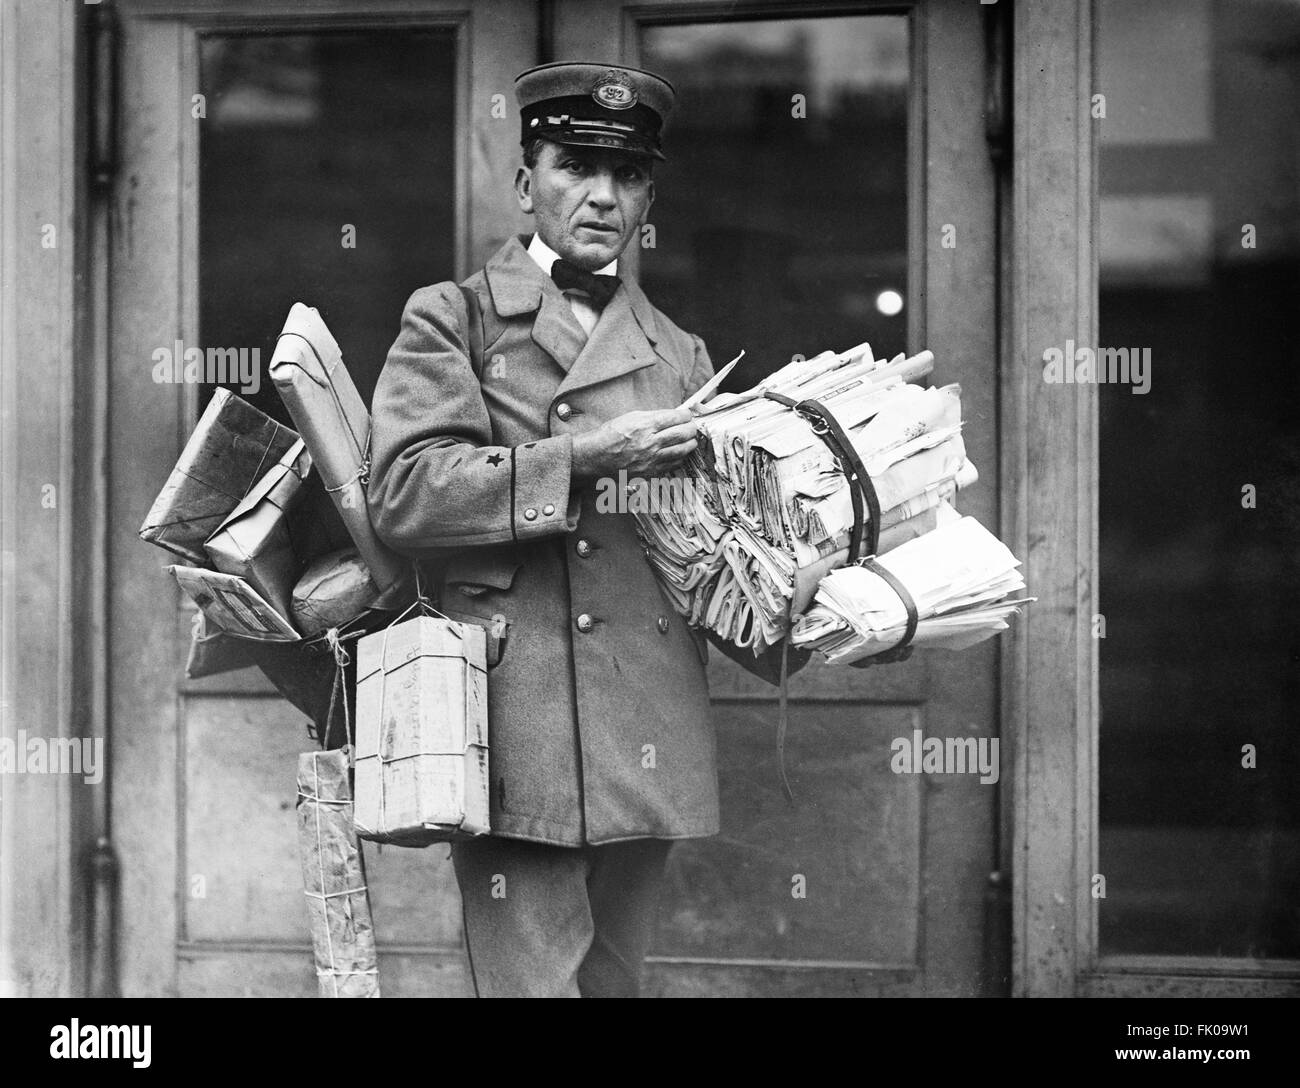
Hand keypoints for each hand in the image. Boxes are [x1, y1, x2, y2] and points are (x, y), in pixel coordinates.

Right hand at [571, 408, 698, 480]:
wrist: (594, 456)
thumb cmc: (609, 435)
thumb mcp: (630, 417)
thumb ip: (652, 417)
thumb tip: (671, 417)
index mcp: (644, 425)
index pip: (675, 418)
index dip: (685, 415)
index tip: (687, 415)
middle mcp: (650, 442)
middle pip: (683, 434)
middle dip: (691, 428)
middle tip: (692, 427)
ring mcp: (651, 459)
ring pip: (682, 450)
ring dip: (690, 444)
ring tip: (690, 440)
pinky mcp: (650, 472)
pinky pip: (673, 464)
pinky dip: (680, 457)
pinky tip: (679, 453)